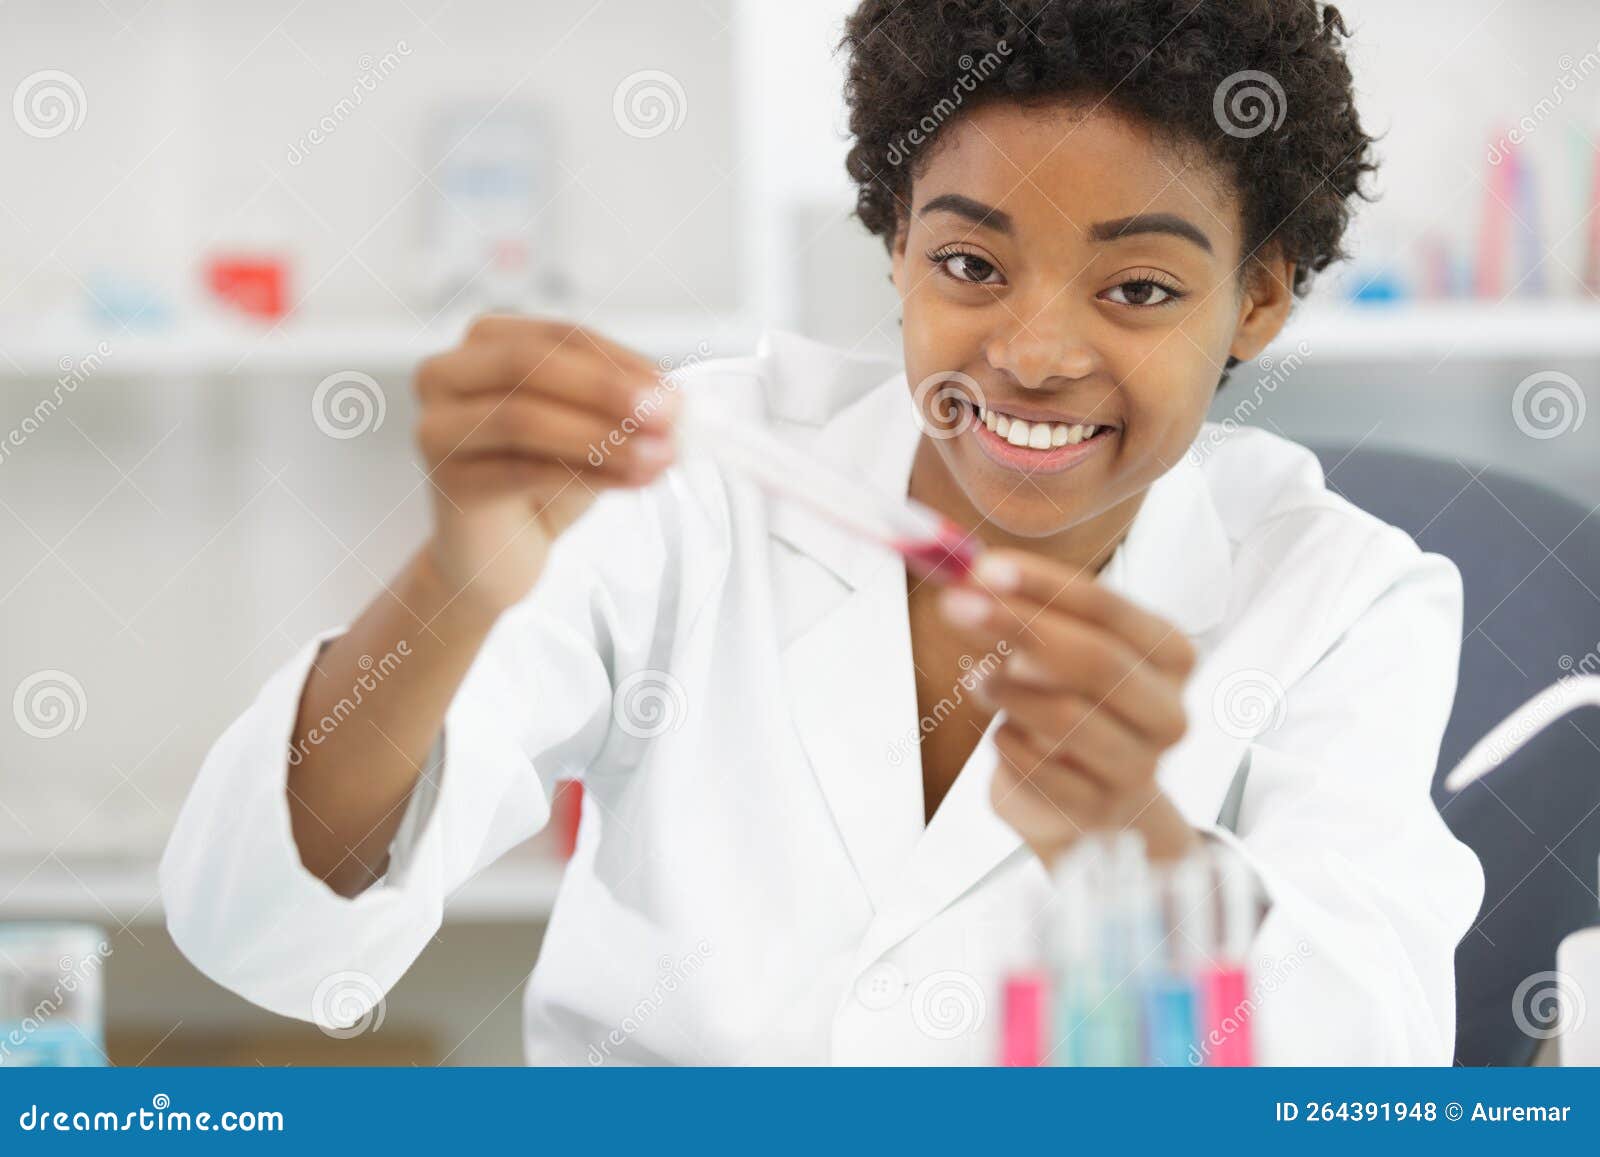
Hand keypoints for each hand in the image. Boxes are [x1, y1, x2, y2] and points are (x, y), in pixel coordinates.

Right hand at [415, 317, 675, 615]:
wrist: (498, 552)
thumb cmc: (543, 480)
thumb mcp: (586, 427)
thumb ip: (618, 406)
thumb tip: (669, 402)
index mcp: (485, 340)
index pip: (561, 335)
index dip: (622, 361)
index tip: (674, 393)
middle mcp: (446, 373)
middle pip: (530, 363)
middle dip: (607, 389)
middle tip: (666, 417)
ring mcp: (438, 426)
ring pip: (523, 418)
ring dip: (602, 436)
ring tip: (658, 456)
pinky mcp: (447, 480)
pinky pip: (523, 470)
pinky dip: (588, 474)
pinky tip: (634, 482)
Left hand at [940, 548, 1201, 866]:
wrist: (1082, 796)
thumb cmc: (1069, 702)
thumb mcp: (1051, 647)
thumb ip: (1017, 609)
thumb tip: (967, 578)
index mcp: (1170, 655)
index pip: (1109, 608)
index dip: (1044, 586)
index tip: (984, 569)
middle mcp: (1167, 711)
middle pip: (1096, 659)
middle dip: (1019, 627)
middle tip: (958, 606)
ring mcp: (1140, 766)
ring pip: (1066, 716)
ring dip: (1007, 690)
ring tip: (977, 680)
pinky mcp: (1098, 808)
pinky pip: (1038, 766)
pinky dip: (1006, 743)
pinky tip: (1002, 733)